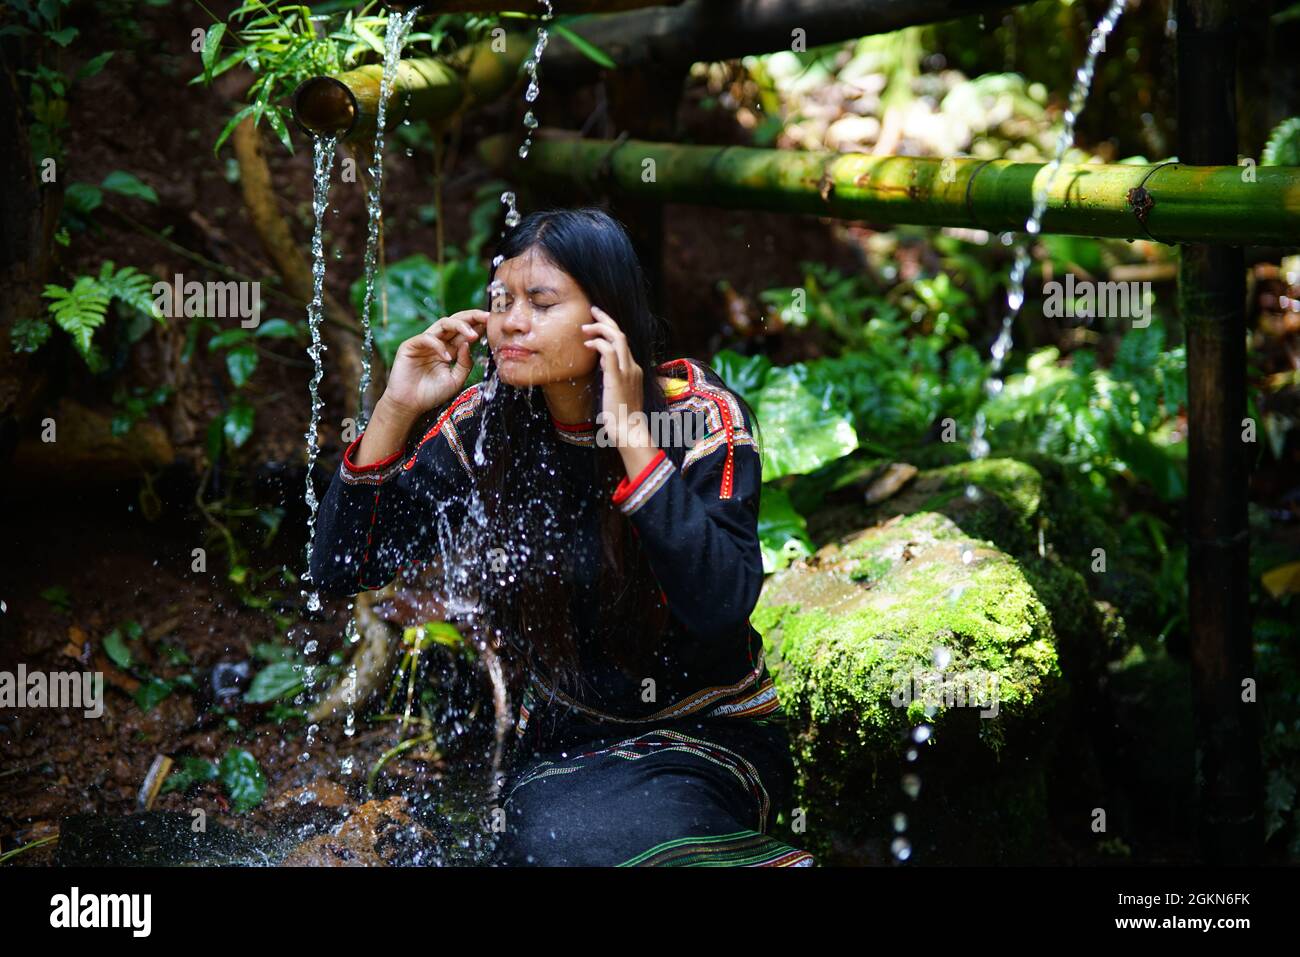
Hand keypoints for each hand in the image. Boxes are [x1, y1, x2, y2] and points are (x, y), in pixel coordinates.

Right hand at [383, 309, 488, 417]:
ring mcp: (424, 342)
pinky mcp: (410, 345)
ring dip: (460, 326)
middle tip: (487, 317)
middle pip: (456, 321)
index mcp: (450, 349)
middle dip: (472, 317)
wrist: (410, 405)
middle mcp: (438, 342)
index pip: (465, 331)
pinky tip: (447, 358)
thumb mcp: (456, 380)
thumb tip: (469, 343)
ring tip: (472, 335)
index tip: (493, 322)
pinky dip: (439, 346)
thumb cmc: (431, 394)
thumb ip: (465, 363)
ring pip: (443, 324)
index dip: (478, 325)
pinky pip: (427, 338)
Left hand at [582, 305, 648, 447]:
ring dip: (600, 328)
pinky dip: (599, 343)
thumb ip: (611, 375)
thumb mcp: (617, 390)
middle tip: (593, 311)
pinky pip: (610, 353)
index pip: (623, 343)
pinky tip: (588, 343)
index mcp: (633, 369)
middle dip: (606, 320)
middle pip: (621, 334)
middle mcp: (633, 367)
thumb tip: (602, 364)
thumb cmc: (622, 415)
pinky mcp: (617, 378)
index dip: (610, 330)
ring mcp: (627, 371)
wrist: (629, 430)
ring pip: (618, 338)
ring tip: (585, 327)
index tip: (597, 325)